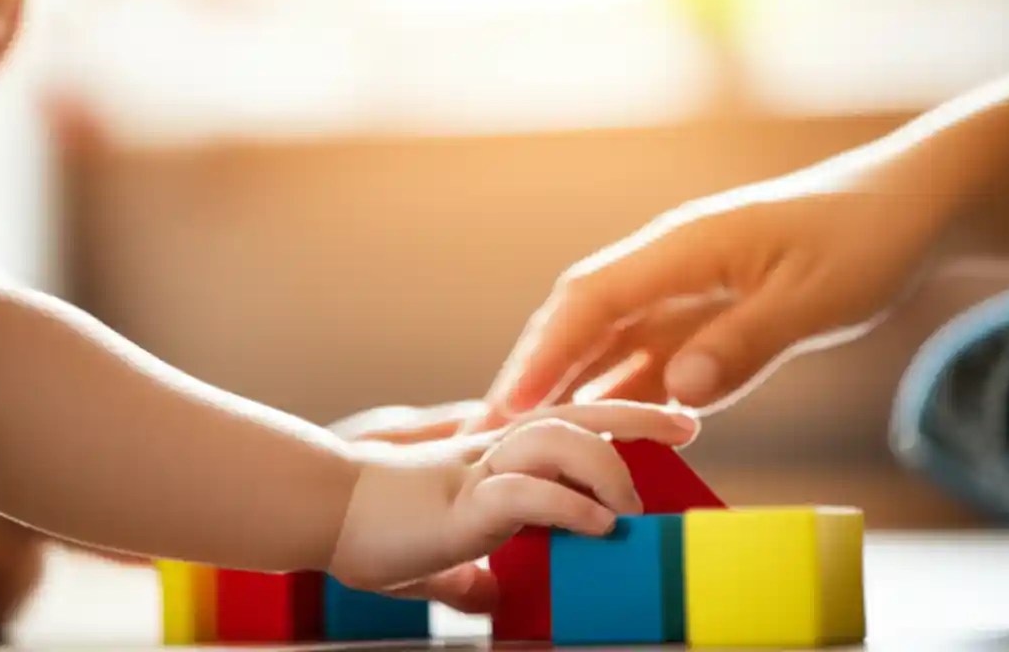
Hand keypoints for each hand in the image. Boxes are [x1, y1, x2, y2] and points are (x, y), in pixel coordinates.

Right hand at [326, 403, 695, 612]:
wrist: (322, 515)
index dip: (619, 421)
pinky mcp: (462, 504)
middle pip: (577, 414)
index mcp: (495, 460)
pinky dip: (568, 507)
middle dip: (637, 416)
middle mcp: (494, 453)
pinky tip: (598, 527)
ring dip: (604, 469)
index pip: (569, 425)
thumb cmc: (374, 533)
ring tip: (628, 506)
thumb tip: (487, 595)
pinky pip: (526, 494)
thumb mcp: (438, 559)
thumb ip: (469, 571)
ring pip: (556, 441)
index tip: (669, 426)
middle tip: (687, 424)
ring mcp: (478, 473)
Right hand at [485, 153, 953, 421]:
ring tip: (526, 437)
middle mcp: (671, 261)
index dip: (545, 355)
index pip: (592, 300)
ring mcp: (686, 283)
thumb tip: (678, 395)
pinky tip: (600, 424)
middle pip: (581, 315)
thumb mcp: (818, 298)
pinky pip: (647, 347)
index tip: (507, 407)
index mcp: (685, 247)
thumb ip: (747, 344)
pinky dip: (618, 384)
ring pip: (608, 334)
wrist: (909, 206)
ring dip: (568, 381)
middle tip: (489, 432)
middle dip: (535, 371)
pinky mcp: (706, 304)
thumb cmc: (870, 240)